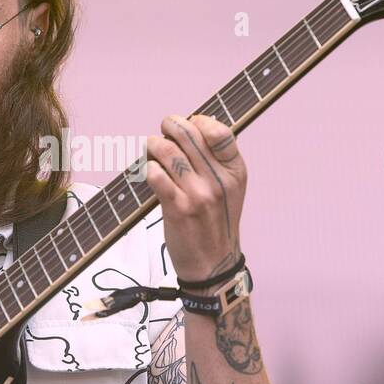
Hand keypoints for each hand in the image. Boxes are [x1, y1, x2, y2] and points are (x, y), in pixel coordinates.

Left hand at [142, 113, 246, 284]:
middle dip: (169, 125)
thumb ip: (216, 159)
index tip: (188, 124)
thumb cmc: (216, 221)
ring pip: (167, 150)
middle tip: (163, 131)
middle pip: (188, 134)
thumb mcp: (230, 188)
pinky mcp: (178, 209)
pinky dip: (148, 168)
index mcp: (235, 171)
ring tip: (152, 149)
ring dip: (153, 145)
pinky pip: (155, 175)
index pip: (219, 130)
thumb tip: (189, 125)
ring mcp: (199, 195)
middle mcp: (219, 181)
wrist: (213, 263)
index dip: (198, 120)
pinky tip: (150, 172)